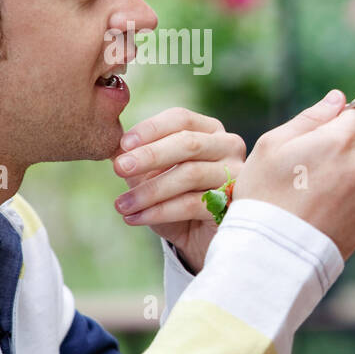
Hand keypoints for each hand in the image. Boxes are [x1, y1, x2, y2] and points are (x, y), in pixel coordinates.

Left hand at [112, 108, 247, 272]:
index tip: (122, 145)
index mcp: (209, 130)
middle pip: (189, 143)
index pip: (181, 119)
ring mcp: (237, 175)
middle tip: (118, 168)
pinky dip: (159, 211)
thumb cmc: (175, 195)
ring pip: (190, 174)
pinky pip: (193, 205)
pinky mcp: (234, 204)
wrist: (197, 234)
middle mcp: (229, 147)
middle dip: (150, 155)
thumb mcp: (154, 173)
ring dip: (150, 190)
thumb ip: (138, 157)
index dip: (151, 129)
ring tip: (121, 204)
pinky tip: (135, 218)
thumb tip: (117, 151)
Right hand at [231, 89, 354, 260]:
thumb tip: (338, 98)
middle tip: (310, 168)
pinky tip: (319, 212)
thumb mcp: (273, 146)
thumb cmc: (264, 194)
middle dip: (343, 149)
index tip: (336, 126)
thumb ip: (311, 118)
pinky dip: (346, 201)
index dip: (351, 116)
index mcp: (339, 142)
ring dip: (345, 176)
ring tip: (310, 196)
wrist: (272, 252)